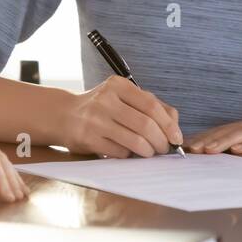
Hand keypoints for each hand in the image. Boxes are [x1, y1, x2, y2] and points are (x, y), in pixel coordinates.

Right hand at [60, 75, 182, 157]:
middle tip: (164, 149)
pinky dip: (129, 155)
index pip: (151, 105)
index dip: (168, 124)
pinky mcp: (88, 138)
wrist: (65, 115)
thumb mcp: (124, 97)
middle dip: (161, 141)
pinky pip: (119, 152)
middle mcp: (105, 99)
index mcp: (118, 85)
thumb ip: (151, 105)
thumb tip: (175, 123)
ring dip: (148, 151)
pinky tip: (127, 152)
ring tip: (149, 152)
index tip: (176, 138)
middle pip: (145, 125)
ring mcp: (95, 119)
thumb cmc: (102, 107)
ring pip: (135, 141)